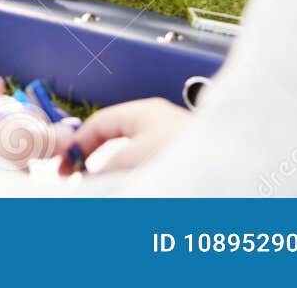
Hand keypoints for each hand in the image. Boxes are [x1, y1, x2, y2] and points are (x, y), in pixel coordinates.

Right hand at [55, 97, 192, 175]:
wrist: (232, 165)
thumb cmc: (187, 153)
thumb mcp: (133, 158)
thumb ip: (106, 164)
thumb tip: (88, 175)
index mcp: (143, 111)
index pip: (99, 122)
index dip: (77, 143)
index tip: (64, 164)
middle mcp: (156, 120)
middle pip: (113, 134)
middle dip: (92, 154)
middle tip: (75, 175)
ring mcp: (169, 136)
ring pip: (129, 151)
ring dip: (111, 167)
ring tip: (99, 185)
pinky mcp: (180, 154)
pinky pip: (145, 160)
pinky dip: (130, 172)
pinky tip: (127, 186)